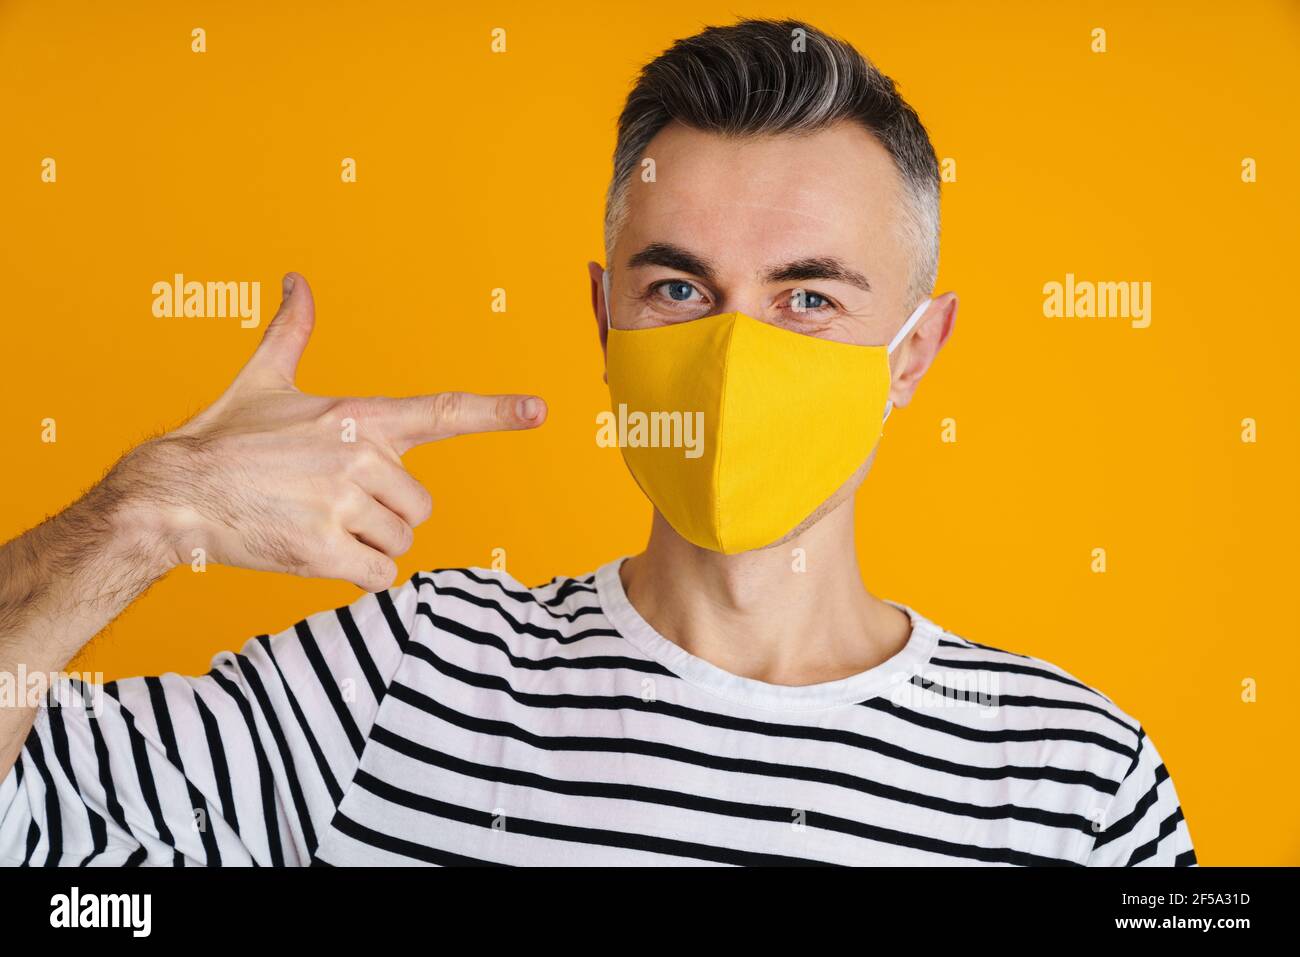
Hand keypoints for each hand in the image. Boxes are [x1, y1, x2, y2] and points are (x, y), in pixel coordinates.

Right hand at [119, 272, 545, 590]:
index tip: (540, 409)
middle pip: (421, 506)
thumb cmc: (224, 439)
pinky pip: (379, 575)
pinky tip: (319, 552)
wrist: (174, 495)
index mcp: (360, 417)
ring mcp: (344, 505)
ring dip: (369, 544)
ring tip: (317, 522)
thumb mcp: (265, 380)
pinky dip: (357, 573)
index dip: (496, 411)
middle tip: (333, 501)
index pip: (443, 411)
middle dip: (387, 513)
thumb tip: (296, 279)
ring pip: (400, 542)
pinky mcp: (324, 551)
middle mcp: (361, 457)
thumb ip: (293, 331)